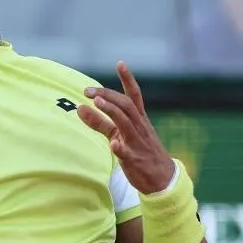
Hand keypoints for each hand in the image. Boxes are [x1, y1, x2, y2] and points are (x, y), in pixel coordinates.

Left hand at [77, 61, 175, 194]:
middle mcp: (139, 128)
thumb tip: (80, 108)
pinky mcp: (135, 160)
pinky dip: (121, 148)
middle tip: (87, 90)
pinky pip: (128, 153)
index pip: (134, 96)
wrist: (162, 179)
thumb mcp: (120, 134)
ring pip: (127, 124)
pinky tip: (114, 144)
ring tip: (96, 102)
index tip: (120, 63)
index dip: (128, 79)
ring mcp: (137, 143)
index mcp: (139, 120)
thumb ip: (100, 122)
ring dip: (112, 112)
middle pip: (125, 106)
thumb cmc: (139, 152)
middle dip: (107, 95)